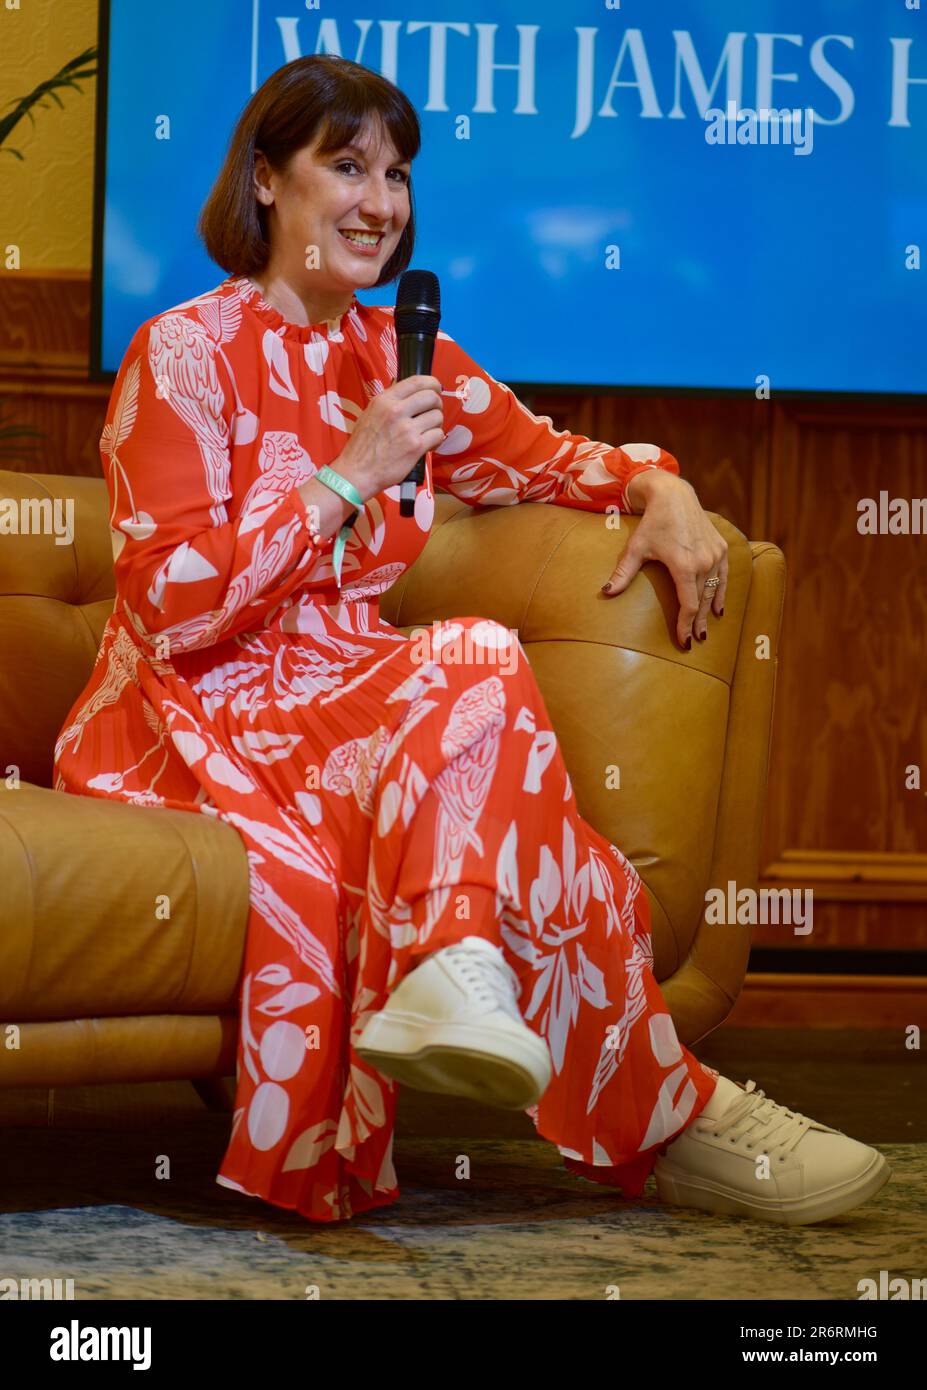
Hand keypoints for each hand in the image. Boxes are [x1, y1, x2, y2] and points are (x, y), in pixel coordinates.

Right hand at [336, 375, 445, 501]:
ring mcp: (407, 429)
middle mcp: (396, 411)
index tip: (435, 389)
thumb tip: (408, 393)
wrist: (357, 473)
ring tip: (427, 432)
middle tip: (432, 414)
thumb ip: (389, 403)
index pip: (417, 381)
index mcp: (384, 400)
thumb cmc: (362, 447)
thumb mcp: (370, 414)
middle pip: (432, 397)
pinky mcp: (415, 446)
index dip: (432, 383)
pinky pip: (438, 435)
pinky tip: (427, 445)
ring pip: (437, 417)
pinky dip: (436, 440)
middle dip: (437, 405)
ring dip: (436, 425)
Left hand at [601, 469, 727, 648]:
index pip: (688, 604)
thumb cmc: (652, 522)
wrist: (674, 495)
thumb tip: (606, 592)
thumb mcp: (636, 548)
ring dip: (709, 612)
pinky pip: (724, 577)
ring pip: (714, 591)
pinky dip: (721, 593)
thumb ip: (623, 572)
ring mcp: (715, 554)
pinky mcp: (721, 548)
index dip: (685, 625)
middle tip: (694, 641)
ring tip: (705, 630)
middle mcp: (704, 561)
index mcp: (684, 565)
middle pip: (702, 601)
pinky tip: (718, 608)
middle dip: (698, 623)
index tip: (683, 641)